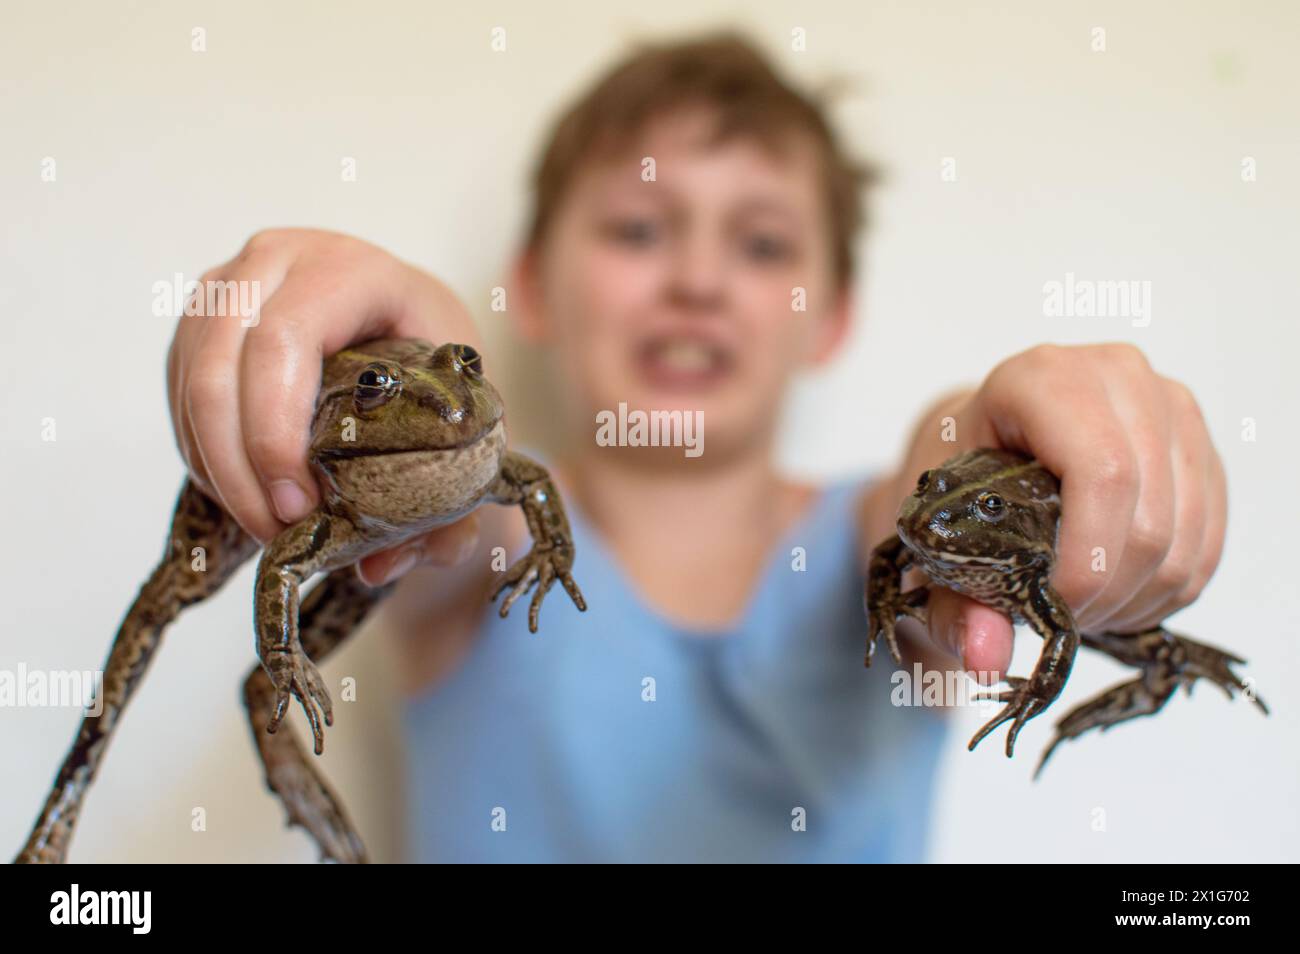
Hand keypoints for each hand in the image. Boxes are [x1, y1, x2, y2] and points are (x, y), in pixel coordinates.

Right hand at [166, 228, 482, 581]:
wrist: (410, 323)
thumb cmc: (439, 370)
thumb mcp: (467, 427)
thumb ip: (446, 508)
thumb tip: (379, 565)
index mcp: (353, 270)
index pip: (285, 337)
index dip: (275, 428)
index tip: (300, 506)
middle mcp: (280, 261)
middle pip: (220, 363)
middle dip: (240, 463)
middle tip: (278, 531)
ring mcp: (230, 284)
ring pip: (191, 383)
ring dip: (219, 469)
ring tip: (268, 526)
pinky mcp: (199, 320)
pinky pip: (179, 395)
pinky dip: (205, 457)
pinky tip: (246, 495)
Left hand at [891, 343, 1225, 678]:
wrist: (978, 446)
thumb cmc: (953, 483)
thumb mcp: (933, 538)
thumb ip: (953, 603)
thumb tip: (985, 657)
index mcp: (1040, 377)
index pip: (1102, 473)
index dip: (1087, 561)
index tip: (1049, 607)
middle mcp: (1116, 376)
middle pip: (1148, 515)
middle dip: (1108, 593)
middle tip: (1063, 620)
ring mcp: (1168, 406)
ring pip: (1185, 536)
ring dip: (1139, 598)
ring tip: (1085, 611)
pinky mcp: (1198, 446)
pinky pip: (1208, 540)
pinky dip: (1167, 589)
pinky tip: (1117, 597)